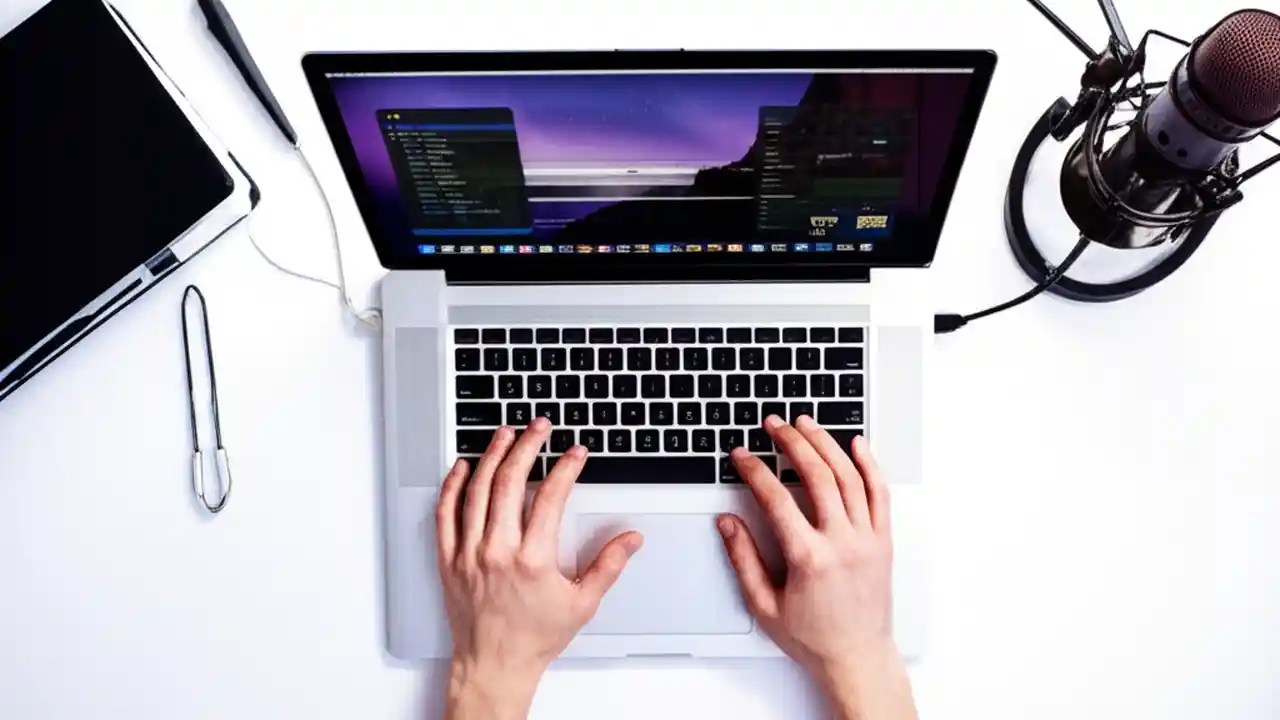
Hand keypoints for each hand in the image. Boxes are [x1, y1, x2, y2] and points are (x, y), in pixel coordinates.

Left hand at [436, 418, 642, 719]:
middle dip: (527, 447)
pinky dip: (453, 486)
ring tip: (505, 434)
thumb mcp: (582, 603)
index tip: (575, 453)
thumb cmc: (535, 637)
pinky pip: (445, 514)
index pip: (550, 497)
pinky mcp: (448, 560)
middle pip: (509, 482)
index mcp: (533, 560)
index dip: (565, 468)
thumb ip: (608, 565)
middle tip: (539, 428)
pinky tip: (463, 467)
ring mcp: (468, 554)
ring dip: (491, 456)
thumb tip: (631, 538)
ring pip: (476, 491)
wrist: (494, 664)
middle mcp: (497, 552)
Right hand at [719, 415, 914, 719]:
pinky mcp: (884, 541)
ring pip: (849, 476)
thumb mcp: (764, 605)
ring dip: (826, 444)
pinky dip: (869, 464)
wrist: (857, 657)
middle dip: (791, 443)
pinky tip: (856, 444)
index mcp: (809, 559)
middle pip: (816, 476)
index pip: (776, 499)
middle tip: (773, 425)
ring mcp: (867, 539)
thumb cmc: (813, 637)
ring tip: (806, 424)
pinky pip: (880, 493)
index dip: (754, 471)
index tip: (741, 456)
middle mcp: (842, 543)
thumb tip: (727, 523)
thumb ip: (743, 559)